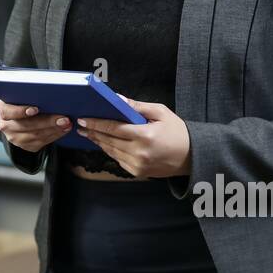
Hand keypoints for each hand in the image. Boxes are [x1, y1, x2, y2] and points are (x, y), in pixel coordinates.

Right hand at [0, 99, 73, 152]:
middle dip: (47, 122)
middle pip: (27, 126)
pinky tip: (63, 130)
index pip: (9, 112)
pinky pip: (41, 142)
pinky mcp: (25, 146)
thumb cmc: (24, 100)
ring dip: (54, 130)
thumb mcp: (22, 94)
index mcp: (3, 110)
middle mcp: (6, 126)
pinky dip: (54, 136)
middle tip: (63, 118)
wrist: (20, 115)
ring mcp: (15, 138)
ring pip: (36, 136)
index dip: (21, 111)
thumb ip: (30, 93)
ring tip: (67, 124)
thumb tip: (48, 91)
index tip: (36, 109)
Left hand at [75, 94, 191, 177]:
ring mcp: (137, 165)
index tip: (83, 119)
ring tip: (88, 134)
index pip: (113, 128)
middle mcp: (139, 152)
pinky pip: (118, 160)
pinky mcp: (138, 172)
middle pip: (108, 141)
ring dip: (99, 142)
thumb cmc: (177, 131)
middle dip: (93, 133)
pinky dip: (110, 151)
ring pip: (111, 152)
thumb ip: (137, 107)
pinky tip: (104, 143)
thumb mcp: (161, 112)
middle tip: (80, 126)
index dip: (96, 124)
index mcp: (144, 136)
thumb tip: (117, 99)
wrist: (192, 156)